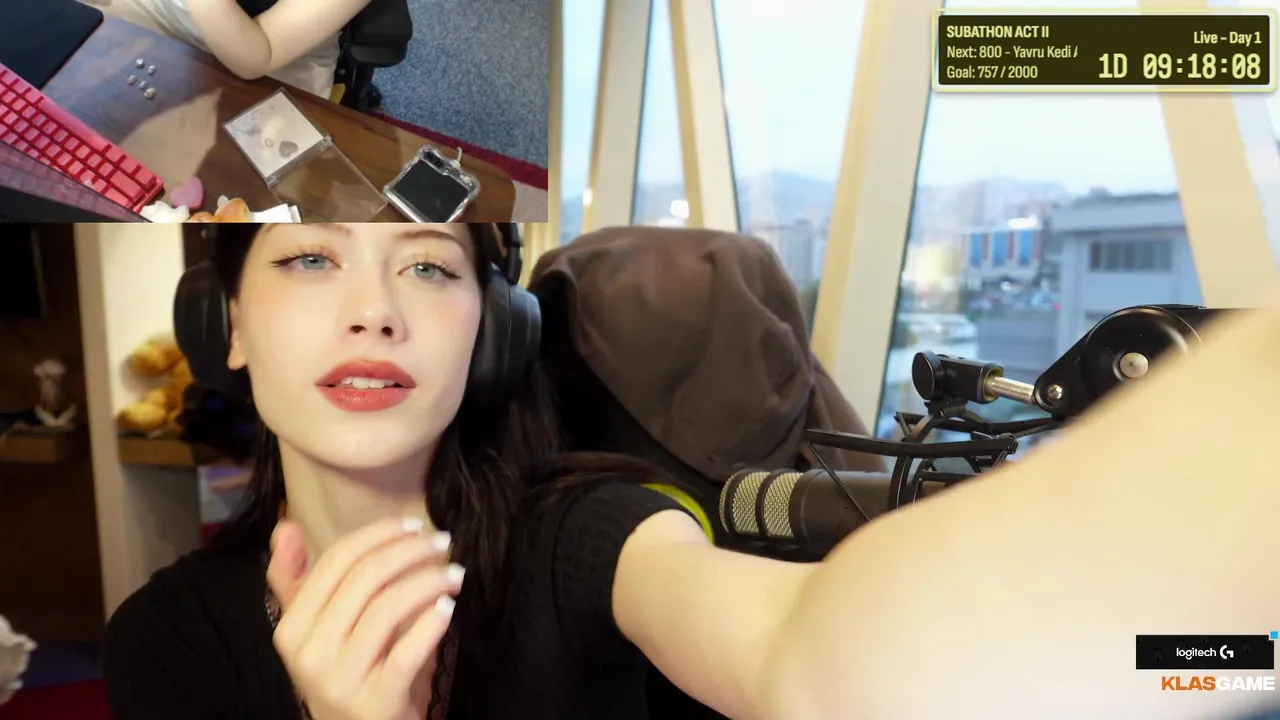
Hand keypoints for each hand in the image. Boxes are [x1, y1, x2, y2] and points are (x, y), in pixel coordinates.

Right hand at [268, 517, 462, 719]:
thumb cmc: (342, 673)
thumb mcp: (314, 631)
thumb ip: (298, 582)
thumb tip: (287, 527)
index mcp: (292, 627)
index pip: (337, 561)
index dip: (379, 534)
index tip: (415, 525)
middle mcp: (309, 652)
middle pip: (365, 578)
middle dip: (410, 551)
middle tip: (443, 542)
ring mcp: (340, 679)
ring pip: (387, 608)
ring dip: (428, 582)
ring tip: (455, 575)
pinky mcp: (374, 701)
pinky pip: (406, 653)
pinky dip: (430, 626)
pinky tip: (447, 609)